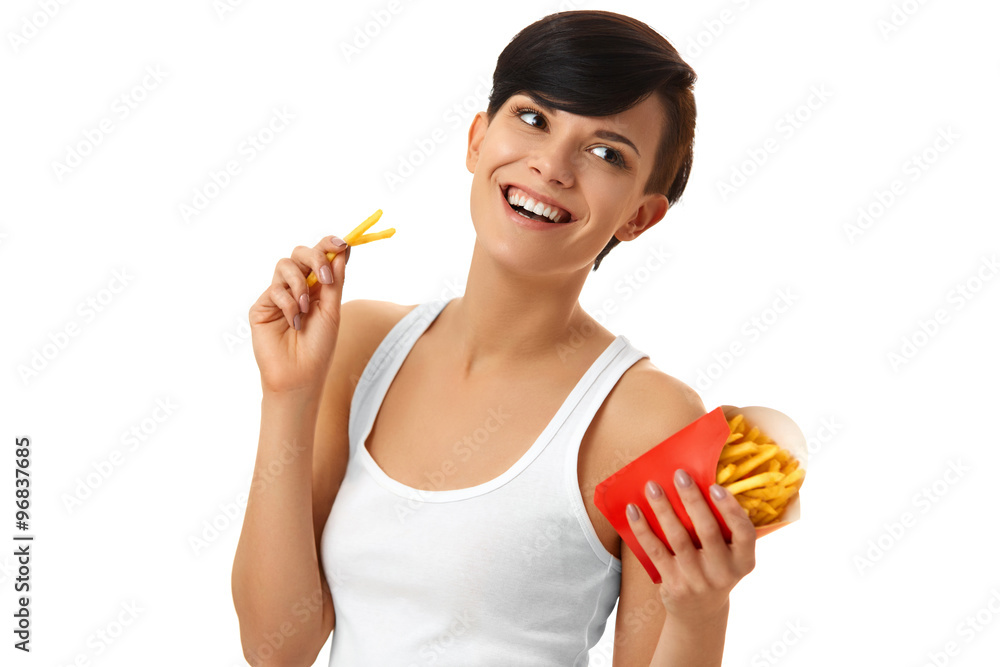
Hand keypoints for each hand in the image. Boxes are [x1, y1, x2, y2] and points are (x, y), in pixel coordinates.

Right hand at [249, 235, 349, 394]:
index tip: (342, 243)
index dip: (329, 245)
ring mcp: (278, 296)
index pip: (321, 257)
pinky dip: (289, 304)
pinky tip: (294, 322)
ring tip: (306, 308)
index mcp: (317, 288)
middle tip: (325, 277)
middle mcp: (297, 288)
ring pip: (285, 266)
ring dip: (300, 284)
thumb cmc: (318, 347)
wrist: (299, 375)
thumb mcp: (332, 311)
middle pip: (300, 253)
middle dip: (315, 258)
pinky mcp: (262, 306)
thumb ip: (335, 282)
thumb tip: (342, 251)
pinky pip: (275, 290)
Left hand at [626, 468, 755, 623]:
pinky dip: (643, 529)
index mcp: (743, 561)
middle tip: (679, 475)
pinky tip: (633, 510)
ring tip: (652, 487)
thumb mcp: (728, 556)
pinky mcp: (674, 584)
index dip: (731, 509)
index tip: (715, 486)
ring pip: (678, 538)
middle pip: (708, 531)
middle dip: (692, 500)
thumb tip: (695, 483)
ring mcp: (698, 580)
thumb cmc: (714, 569)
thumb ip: (721, 528)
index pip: (745, 533)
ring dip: (663, 509)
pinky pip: (655, 551)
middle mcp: (723, 572)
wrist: (699, 612)